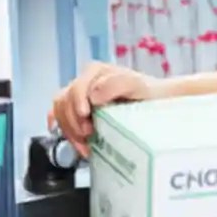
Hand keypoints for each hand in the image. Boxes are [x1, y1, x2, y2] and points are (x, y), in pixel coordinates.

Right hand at [48, 63, 163, 156]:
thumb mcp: (136, 86)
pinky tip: (75, 142)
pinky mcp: (78, 111)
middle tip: (89, 135)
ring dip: (70, 130)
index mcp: (95, 72)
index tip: (86, 120)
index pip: (76, 89)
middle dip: (73, 122)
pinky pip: (60, 118)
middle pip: (64, 102)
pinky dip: (65, 130)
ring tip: (86, 144)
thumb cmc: (148, 93)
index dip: (77, 106)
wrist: (156, 103)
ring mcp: (79, 97)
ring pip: (60, 111)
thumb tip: (93, 95)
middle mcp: (84, 82)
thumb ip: (116, 84)